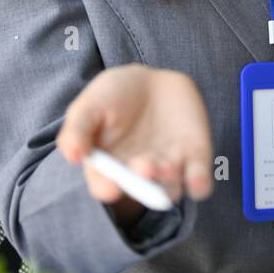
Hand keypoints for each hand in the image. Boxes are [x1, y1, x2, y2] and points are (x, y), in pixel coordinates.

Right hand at [56, 65, 213, 207]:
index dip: (108, 189)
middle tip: (140, 167)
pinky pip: (199, 181)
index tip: (109, 187)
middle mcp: (138, 175)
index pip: (106, 186)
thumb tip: (73, 156)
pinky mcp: (194, 158)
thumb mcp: (89, 105)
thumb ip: (78, 129)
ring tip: (161, 164)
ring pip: (170, 187)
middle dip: (142, 184)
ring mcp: (168, 167)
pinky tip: (198, 182)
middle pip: (141, 190)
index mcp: (108, 168)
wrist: (150, 81)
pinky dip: (200, 184)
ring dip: (167, 181)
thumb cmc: (112, 96)